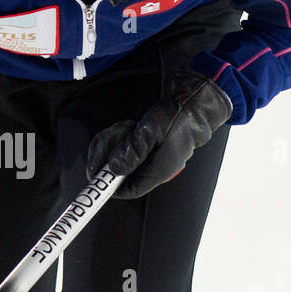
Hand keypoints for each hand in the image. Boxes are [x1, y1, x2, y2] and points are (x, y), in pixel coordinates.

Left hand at [86, 65, 232, 199]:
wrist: (194, 100)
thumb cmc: (179, 115)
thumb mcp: (150, 132)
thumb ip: (131, 152)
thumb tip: (113, 169)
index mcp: (158, 171)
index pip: (129, 191)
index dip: (110, 185)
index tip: (96, 173)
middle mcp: (154, 168)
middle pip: (120, 173)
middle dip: (108, 155)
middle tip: (107, 137)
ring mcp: (150, 157)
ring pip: (120, 158)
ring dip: (114, 141)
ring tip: (125, 126)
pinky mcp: (147, 146)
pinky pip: (126, 147)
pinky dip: (121, 137)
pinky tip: (129, 126)